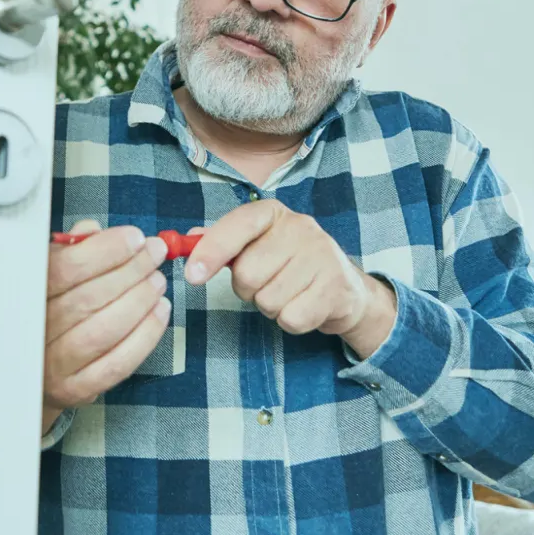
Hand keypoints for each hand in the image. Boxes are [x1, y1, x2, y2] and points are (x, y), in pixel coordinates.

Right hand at [42, 220, 171, 435]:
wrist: (31, 371)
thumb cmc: (45, 310)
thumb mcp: (48, 272)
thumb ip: (68, 250)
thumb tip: (92, 231)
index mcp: (24, 295)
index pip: (64, 269)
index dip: (105, 251)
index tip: (134, 238)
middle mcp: (33, 333)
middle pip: (88, 298)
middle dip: (130, 271)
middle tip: (155, 255)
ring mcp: (54, 365)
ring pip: (104, 331)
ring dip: (139, 302)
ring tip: (158, 281)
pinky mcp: (76, 389)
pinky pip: (117, 363)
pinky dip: (145, 335)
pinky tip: (160, 312)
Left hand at [183, 200, 397, 358]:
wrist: (345, 288)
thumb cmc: (289, 265)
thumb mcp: (257, 245)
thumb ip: (223, 242)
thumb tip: (188, 239)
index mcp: (273, 213)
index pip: (238, 225)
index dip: (211, 251)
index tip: (192, 276)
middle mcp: (300, 227)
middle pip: (247, 273)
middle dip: (248, 289)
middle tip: (265, 284)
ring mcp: (322, 256)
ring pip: (268, 299)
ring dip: (270, 306)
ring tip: (287, 293)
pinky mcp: (336, 287)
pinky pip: (291, 318)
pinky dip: (290, 321)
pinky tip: (303, 306)